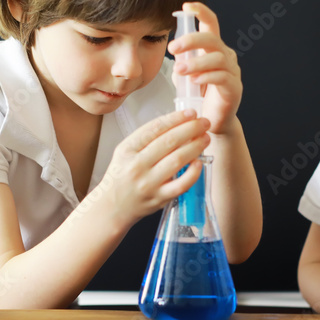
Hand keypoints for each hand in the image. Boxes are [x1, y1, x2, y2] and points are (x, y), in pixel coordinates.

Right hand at [94, 109, 209, 229]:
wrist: (113, 206)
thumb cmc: (122, 176)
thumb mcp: (125, 152)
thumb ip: (146, 139)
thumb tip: (177, 123)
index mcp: (127, 150)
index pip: (155, 128)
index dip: (176, 118)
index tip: (191, 113)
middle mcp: (137, 166)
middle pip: (169, 141)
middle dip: (191, 129)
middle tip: (204, 123)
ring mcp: (149, 183)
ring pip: (177, 160)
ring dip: (195, 146)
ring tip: (205, 138)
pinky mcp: (159, 198)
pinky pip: (181, 185)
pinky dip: (193, 173)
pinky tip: (199, 163)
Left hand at [167, 2, 241, 135]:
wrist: (212, 121)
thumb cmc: (199, 96)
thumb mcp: (186, 73)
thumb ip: (181, 58)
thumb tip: (173, 46)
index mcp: (214, 48)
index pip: (211, 24)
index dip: (201, 12)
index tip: (186, 6)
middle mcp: (226, 56)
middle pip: (212, 39)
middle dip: (191, 40)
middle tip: (173, 48)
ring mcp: (232, 72)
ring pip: (216, 58)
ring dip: (196, 63)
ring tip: (180, 70)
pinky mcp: (234, 88)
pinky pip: (222, 77)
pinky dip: (207, 77)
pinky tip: (194, 81)